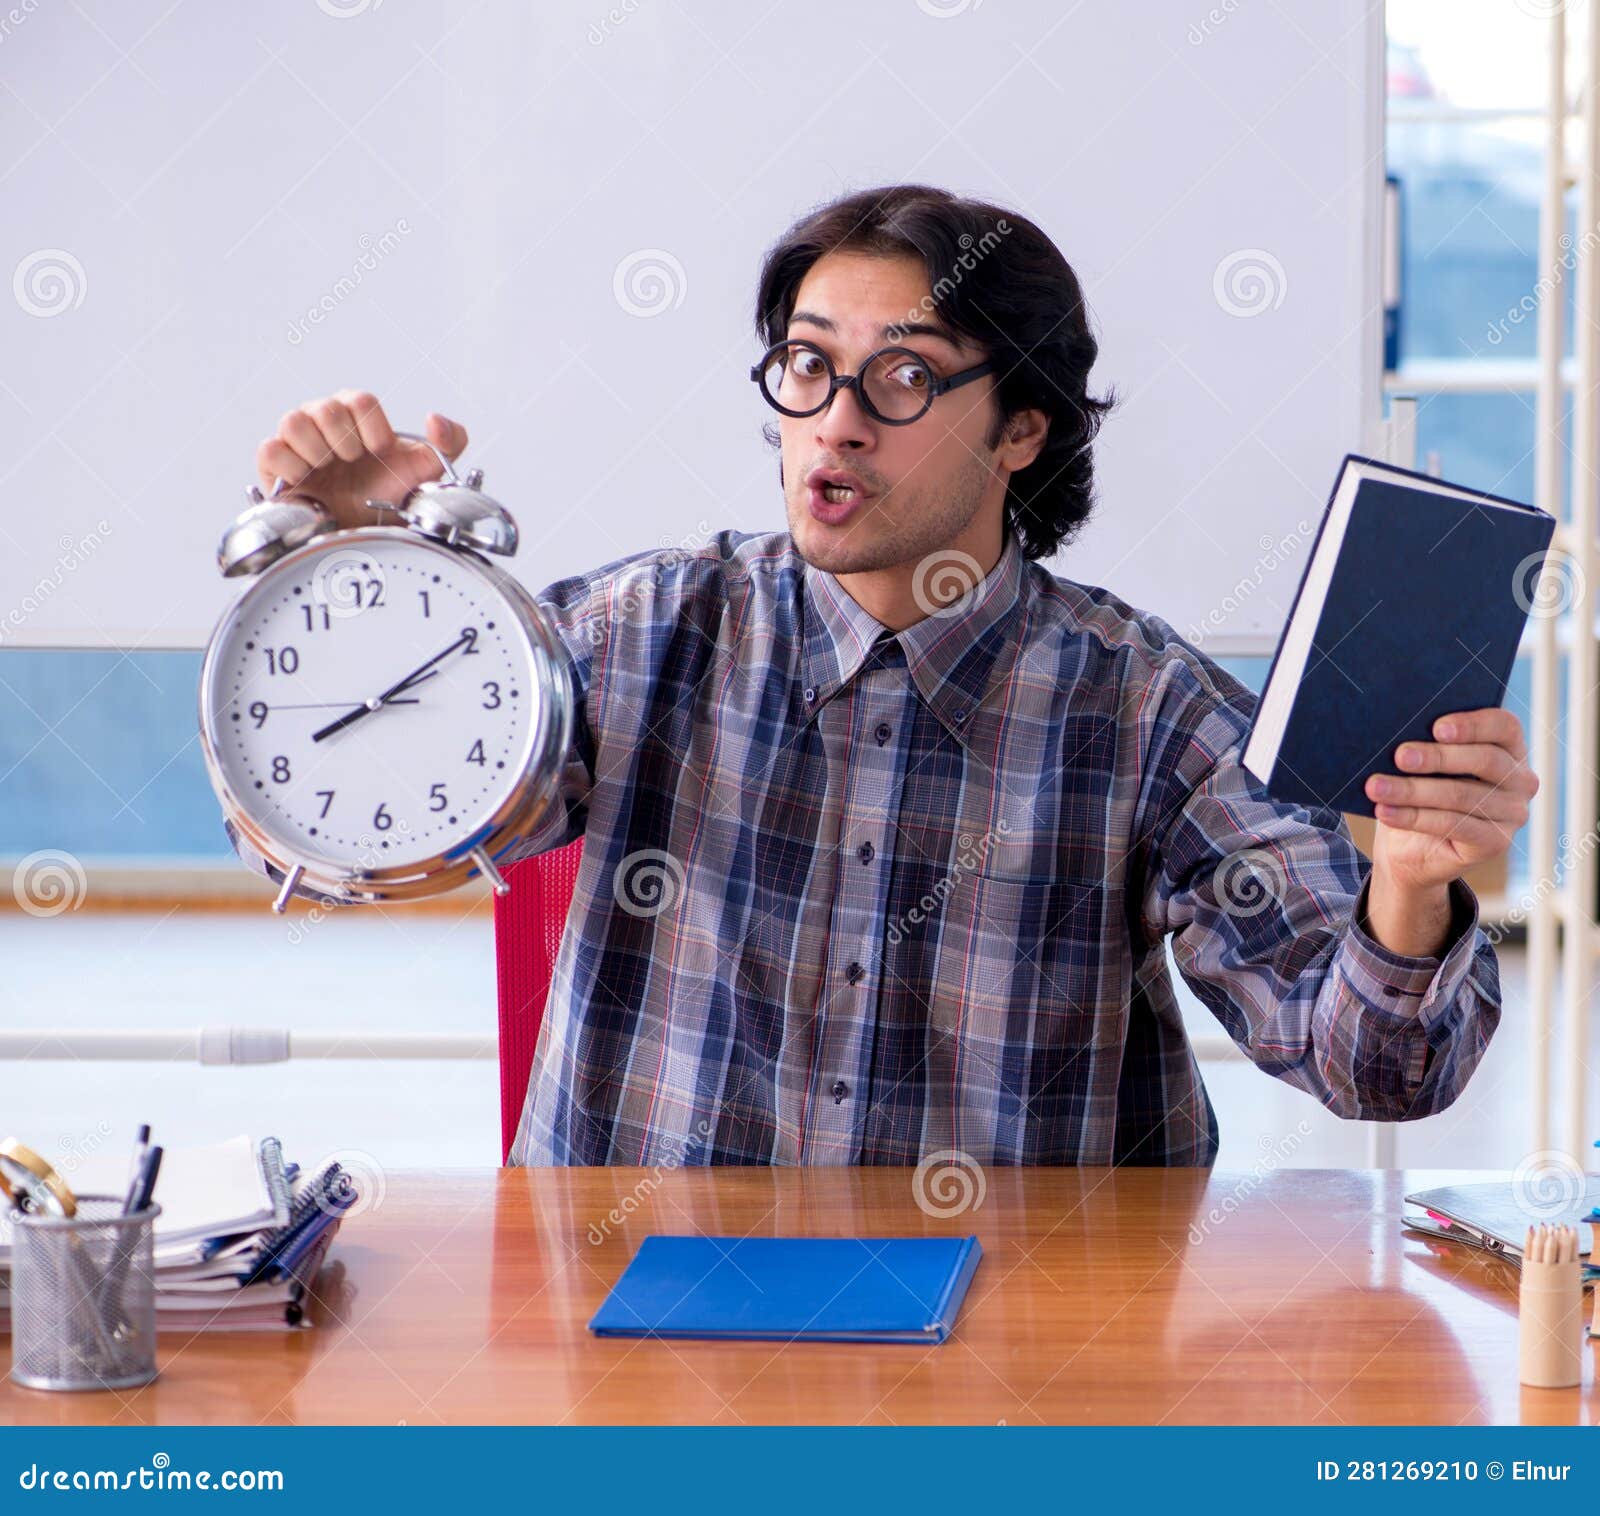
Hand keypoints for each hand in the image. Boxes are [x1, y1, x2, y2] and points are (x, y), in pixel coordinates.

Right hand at [255, 390, 467, 529]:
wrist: (360, 527)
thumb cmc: (388, 492)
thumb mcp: (428, 469)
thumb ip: (450, 440)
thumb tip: (435, 420)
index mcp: (356, 412)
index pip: (360, 401)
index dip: (374, 432)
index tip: (380, 454)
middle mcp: (323, 418)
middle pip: (328, 409)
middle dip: (349, 444)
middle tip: (354, 464)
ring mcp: (296, 439)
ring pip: (294, 421)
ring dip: (319, 452)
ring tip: (330, 471)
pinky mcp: (273, 464)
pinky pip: (270, 449)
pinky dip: (291, 466)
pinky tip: (308, 480)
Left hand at [1362, 706, 1537, 893]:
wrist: (1412, 848)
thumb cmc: (1419, 792)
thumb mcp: (1422, 767)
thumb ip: (1423, 745)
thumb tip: (1398, 732)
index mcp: (1509, 748)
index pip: (1504, 726)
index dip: (1473, 725)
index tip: (1437, 727)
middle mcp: (1520, 779)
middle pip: (1484, 760)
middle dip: (1437, 757)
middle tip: (1400, 756)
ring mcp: (1512, 813)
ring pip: (1461, 795)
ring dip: (1413, 790)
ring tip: (1377, 787)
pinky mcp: (1495, 842)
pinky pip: (1454, 825)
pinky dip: (1414, 817)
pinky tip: (1385, 811)